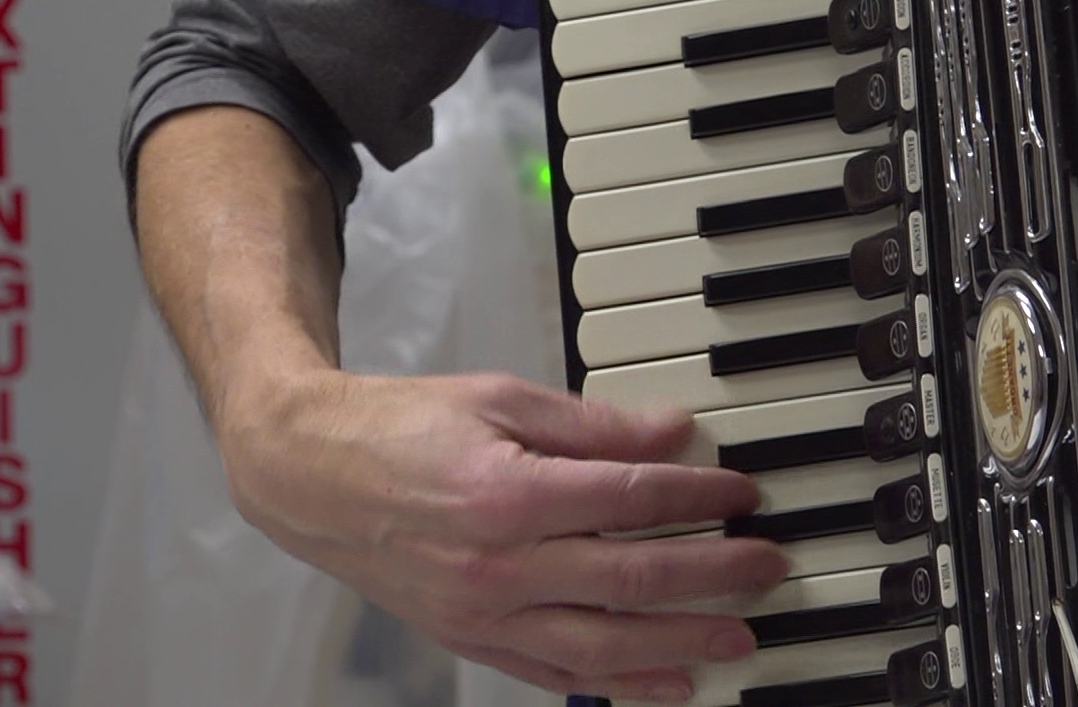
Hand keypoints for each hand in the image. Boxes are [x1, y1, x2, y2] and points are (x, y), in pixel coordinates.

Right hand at [219, 369, 789, 702]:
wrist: (310, 476)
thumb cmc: (400, 428)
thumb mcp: (500, 398)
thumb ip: (593, 424)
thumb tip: (673, 431)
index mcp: (509, 493)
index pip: (634, 500)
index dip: (701, 496)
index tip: (743, 492)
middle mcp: (499, 566)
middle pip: (633, 579)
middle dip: (715, 576)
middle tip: (767, 566)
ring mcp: (484, 614)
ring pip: (605, 645)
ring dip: (682, 644)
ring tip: (741, 637)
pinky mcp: (472, 639)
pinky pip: (557, 674)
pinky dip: (618, 684)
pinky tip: (667, 683)